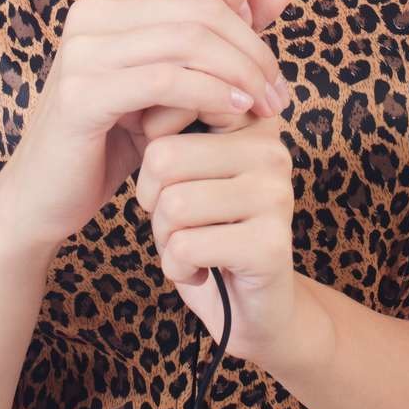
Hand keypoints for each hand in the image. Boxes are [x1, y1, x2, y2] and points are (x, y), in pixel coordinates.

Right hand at [0, 0, 291, 251]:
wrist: (47, 193)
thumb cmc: (116, 132)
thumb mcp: (176, 74)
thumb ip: (224, 29)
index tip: (251, 27)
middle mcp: (92, 9)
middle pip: (201, 3)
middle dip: (253, 47)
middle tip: (277, 89)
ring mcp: (82, 49)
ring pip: (190, 39)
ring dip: (241, 74)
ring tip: (264, 105)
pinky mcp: (83, 94)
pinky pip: (167, 80)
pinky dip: (212, 95)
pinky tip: (234, 113)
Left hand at [135, 110, 299, 366]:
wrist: (251, 308)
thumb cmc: (208, 231)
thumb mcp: (187, 173)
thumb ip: (168, 133)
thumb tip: (131, 107)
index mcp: (252, 122)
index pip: (178, 101)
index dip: (150, 142)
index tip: (167, 177)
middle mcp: (271, 150)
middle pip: (164, 158)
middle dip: (151, 200)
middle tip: (176, 223)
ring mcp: (276, 196)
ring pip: (173, 205)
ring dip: (164, 237)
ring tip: (190, 245)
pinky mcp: (270, 244)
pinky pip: (186, 246)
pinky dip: (176, 267)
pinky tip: (200, 271)